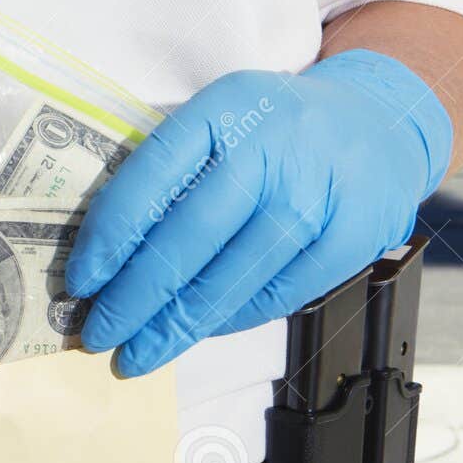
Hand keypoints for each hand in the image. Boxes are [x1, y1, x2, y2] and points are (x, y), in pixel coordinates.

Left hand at [64, 49, 451, 375]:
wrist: (383, 120)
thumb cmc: (276, 129)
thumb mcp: (222, 119)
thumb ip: (170, 170)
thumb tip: (105, 255)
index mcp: (225, 109)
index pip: (151, 176)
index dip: (109, 237)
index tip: (79, 281)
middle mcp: (272, 147)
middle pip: (188, 239)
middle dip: (134, 299)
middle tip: (97, 335)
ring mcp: (316, 194)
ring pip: (230, 279)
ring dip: (176, 326)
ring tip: (138, 354)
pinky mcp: (351, 237)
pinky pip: (275, 296)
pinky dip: (229, 321)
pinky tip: (197, 332)